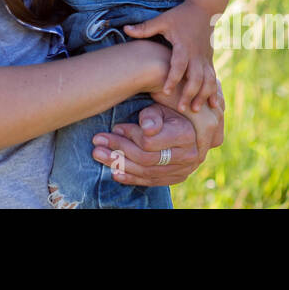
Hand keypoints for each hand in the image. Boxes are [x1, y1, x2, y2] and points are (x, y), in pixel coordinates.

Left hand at [91, 86, 225, 186]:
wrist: (191, 130)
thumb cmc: (171, 114)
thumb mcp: (162, 107)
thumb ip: (152, 116)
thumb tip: (145, 128)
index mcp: (184, 135)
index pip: (150, 142)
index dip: (130, 135)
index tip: (115, 126)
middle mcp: (186, 156)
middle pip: (146, 158)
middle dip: (119, 150)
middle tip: (97, 142)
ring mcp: (181, 170)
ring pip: (145, 172)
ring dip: (119, 164)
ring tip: (98, 154)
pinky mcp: (175, 178)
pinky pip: (150, 182)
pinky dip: (131, 178)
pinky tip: (114, 172)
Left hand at [124, 0, 221, 112]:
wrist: (204, 9)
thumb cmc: (180, 16)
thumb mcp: (162, 20)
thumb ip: (145, 28)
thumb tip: (124, 29)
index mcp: (184, 46)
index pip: (179, 65)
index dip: (173, 78)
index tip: (165, 92)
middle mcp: (197, 54)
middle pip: (196, 77)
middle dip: (189, 93)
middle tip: (181, 108)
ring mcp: (205, 58)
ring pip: (208, 80)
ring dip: (203, 95)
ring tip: (194, 109)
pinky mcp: (210, 60)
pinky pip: (214, 78)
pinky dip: (214, 91)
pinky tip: (213, 105)